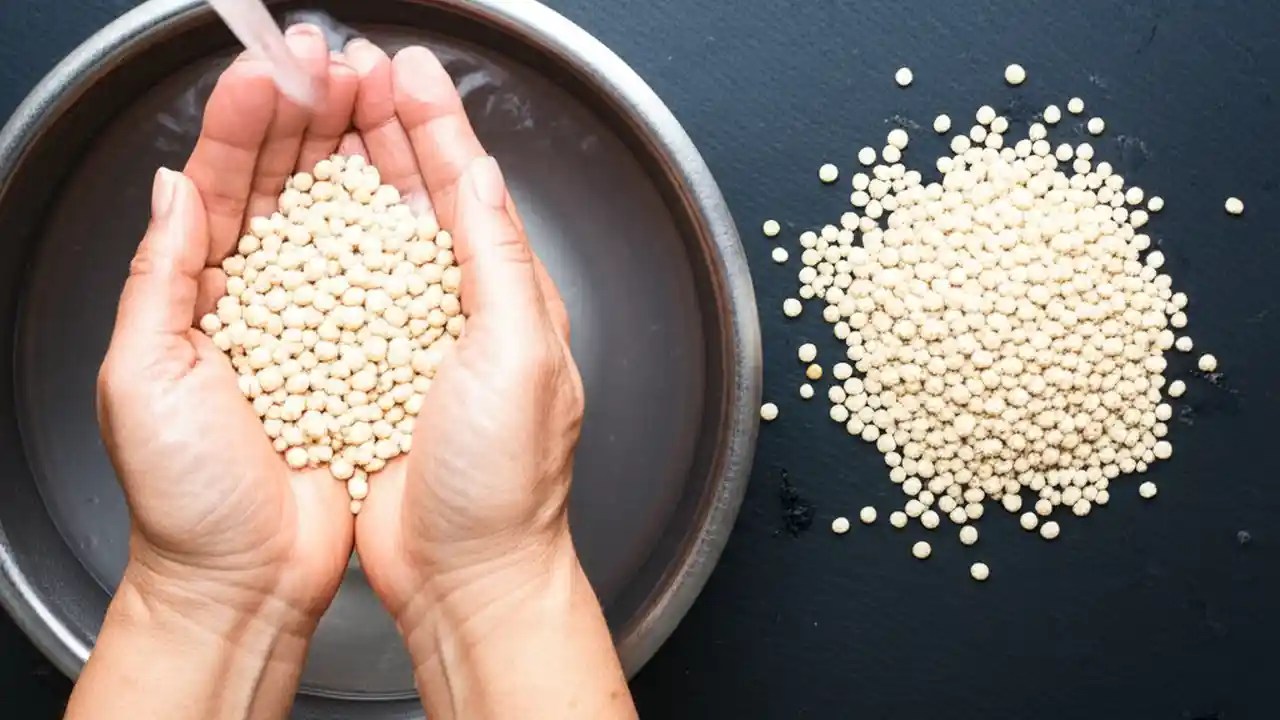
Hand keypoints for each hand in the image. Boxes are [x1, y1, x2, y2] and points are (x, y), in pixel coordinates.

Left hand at [95, 23, 353, 660]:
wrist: (247, 578)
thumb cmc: (185, 496)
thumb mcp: (141, 377)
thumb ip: (159, 278)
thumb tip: (172, 189)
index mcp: (193, 295)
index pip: (219, 184)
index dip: (245, 123)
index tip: (273, 72)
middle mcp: (256, 300)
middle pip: (283, 187)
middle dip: (308, 119)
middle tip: (335, 63)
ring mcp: (314, 325)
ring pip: (334, 220)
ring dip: (352, 155)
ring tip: (375, 97)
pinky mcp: (364, 357)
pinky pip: (380, 280)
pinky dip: (393, 230)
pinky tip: (409, 186)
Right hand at [339, 42, 631, 718]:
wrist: (464, 573)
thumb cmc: (505, 481)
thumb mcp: (517, 354)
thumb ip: (497, 261)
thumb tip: (478, 173)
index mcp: (511, 298)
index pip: (471, 188)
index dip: (436, 124)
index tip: (403, 71)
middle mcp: (465, 313)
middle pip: (422, 201)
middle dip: (391, 133)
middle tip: (354, 75)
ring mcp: (415, 343)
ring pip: (380, 239)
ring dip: (356, 177)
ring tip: (328, 120)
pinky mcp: (370, 377)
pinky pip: (344, 298)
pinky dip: (323, 249)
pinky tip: (301, 217)